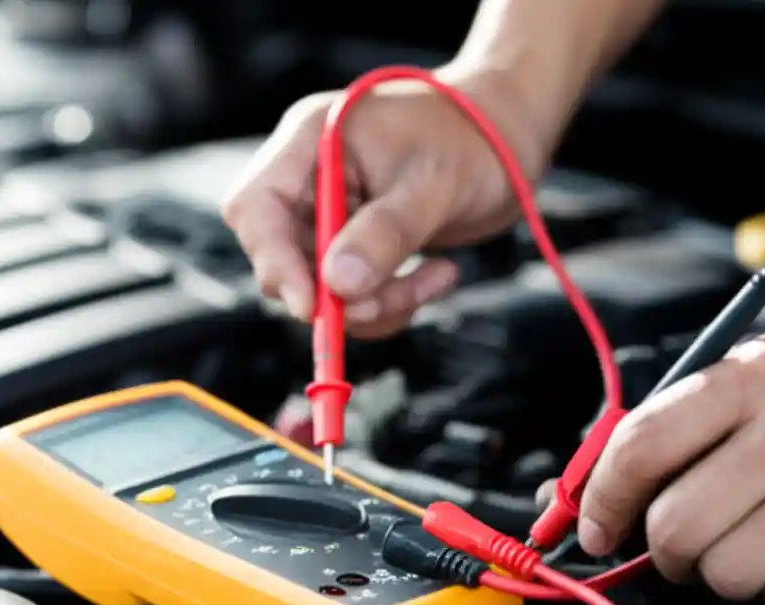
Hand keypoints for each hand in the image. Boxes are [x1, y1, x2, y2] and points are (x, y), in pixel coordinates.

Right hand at [220, 67, 548, 337]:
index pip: (256, 206)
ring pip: (321, 287)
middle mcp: (309, 177)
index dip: (273, 260)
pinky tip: (436, 275)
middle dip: (335, 292)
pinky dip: (391, 301)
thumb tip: (338, 284)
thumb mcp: (433, 183)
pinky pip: (352, 295)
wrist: (508, 141)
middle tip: (388, 300)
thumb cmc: (473, 138)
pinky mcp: (354, 245)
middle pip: (282, 254)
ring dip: (375, 303)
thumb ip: (385, 232)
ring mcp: (330, 214)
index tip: (312, 305)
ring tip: (434, 279)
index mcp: (311, 140)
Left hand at [572, 321, 764, 604]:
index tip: (596, 526)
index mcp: (756, 374)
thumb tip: (606, 475)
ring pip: (726, 573)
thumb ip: (697, 412)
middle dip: (664, 551)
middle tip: (680, 546)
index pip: (640, 444)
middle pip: (674, 526)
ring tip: (757, 541)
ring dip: (727, 573)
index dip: (602, 498)